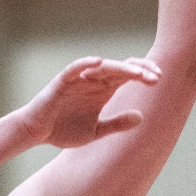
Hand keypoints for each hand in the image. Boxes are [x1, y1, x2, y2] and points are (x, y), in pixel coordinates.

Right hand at [20, 56, 161, 147]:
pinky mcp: (62, 82)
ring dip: (120, 68)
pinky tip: (99, 62)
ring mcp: (78, 80)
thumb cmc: (64, 130)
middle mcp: (93, 82)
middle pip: (120, 69)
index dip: (143, 74)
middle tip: (156, 76)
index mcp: (103, 91)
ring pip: (102, 68)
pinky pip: (74, 69)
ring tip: (137, 72)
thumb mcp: (96, 131)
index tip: (158, 80)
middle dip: (138, 71)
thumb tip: (142, 116)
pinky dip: (85, 63)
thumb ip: (117, 123)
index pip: (127, 76)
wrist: (37, 133)